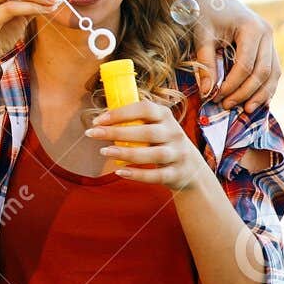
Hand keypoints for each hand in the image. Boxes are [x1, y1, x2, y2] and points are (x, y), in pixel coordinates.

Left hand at [87, 100, 208, 191]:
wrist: (190, 168)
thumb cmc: (162, 142)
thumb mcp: (154, 126)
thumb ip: (134, 121)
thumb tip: (101, 120)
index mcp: (165, 116)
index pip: (144, 108)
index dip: (120, 113)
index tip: (98, 120)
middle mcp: (174, 133)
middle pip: (147, 132)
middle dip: (117, 132)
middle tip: (93, 134)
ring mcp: (178, 154)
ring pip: (152, 154)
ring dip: (126, 153)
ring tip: (104, 151)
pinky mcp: (177, 173)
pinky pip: (157, 175)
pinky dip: (138, 174)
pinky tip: (120, 171)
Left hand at [192, 0, 280, 112]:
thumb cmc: (203, 12)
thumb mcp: (201, 35)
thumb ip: (205, 63)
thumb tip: (207, 92)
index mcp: (252, 28)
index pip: (246, 66)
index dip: (232, 85)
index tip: (216, 98)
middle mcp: (267, 33)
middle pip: (262, 72)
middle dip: (245, 92)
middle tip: (226, 106)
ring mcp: (270, 39)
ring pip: (273, 73)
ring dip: (261, 94)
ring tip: (246, 111)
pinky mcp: (268, 46)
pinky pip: (272, 70)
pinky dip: (266, 86)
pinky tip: (256, 101)